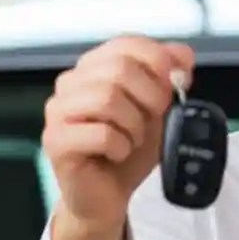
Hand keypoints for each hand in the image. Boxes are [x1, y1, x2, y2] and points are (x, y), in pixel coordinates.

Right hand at [42, 36, 194, 239]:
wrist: (107, 195)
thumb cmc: (128, 149)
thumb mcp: (158, 111)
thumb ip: (169, 79)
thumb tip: (183, 56)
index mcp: (94, 68)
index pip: (127, 44)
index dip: (158, 61)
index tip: (176, 84)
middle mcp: (70, 83)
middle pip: (119, 69)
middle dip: (150, 96)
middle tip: (154, 119)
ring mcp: (58, 111)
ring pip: (107, 99)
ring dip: (134, 125)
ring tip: (133, 140)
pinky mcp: (55, 141)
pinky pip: (100, 133)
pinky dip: (121, 146)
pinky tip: (118, 154)